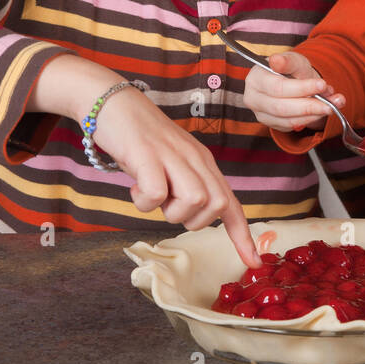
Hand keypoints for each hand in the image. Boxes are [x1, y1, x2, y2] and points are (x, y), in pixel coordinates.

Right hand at [93, 88, 260, 267]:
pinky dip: (144, 201)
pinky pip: (157, 194)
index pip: (231, 203)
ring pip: (194, 201)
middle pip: (217, 205)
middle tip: (166, 205)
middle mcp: (194, 158)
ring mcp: (172, 156)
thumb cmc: (139, 138)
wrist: (111, 101)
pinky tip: (134, 187)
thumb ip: (184, 185)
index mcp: (202, 162)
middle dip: (193, 221)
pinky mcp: (147, 155)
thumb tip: (191, 214)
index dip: (242, 235)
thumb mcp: (170, 162)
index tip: (253, 262)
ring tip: (149, 193)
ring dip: (168, 210)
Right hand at [243, 51, 345, 132]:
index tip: (322, 84)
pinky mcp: (271, 124)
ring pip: (287, 120)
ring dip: (312, 115)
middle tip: (330, 104)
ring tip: (331, 106)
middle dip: (309, 106)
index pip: (278, 87)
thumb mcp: (294, 60)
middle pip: (281, 107)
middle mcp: (253, 98)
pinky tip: (320, 111)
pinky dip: (309, 120)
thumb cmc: (291, 69)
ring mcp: (260, 113)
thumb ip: (288, 62)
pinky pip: (291, 126)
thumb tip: (276, 60)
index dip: (301, 88)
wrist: (294, 81)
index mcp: (256, 78)